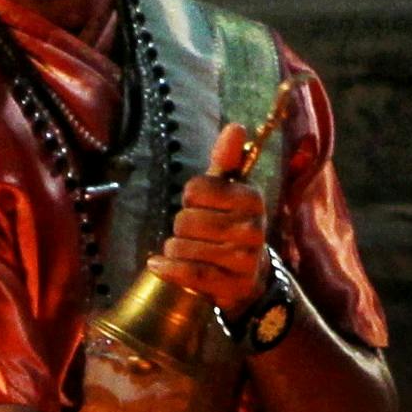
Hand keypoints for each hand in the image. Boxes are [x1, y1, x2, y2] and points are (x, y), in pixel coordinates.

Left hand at [149, 121, 273, 310]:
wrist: (247, 276)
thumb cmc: (228, 225)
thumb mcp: (227, 193)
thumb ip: (226, 160)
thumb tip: (236, 126)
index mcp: (252, 198)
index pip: (196, 189)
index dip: (189, 198)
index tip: (198, 205)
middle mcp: (254, 227)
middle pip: (185, 220)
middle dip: (180, 227)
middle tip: (194, 233)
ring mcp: (245, 258)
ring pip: (184, 246)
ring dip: (175, 250)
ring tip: (187, 251)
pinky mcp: (233, 284)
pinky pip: (190, 272)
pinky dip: (168, 269)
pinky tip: (158, 266)